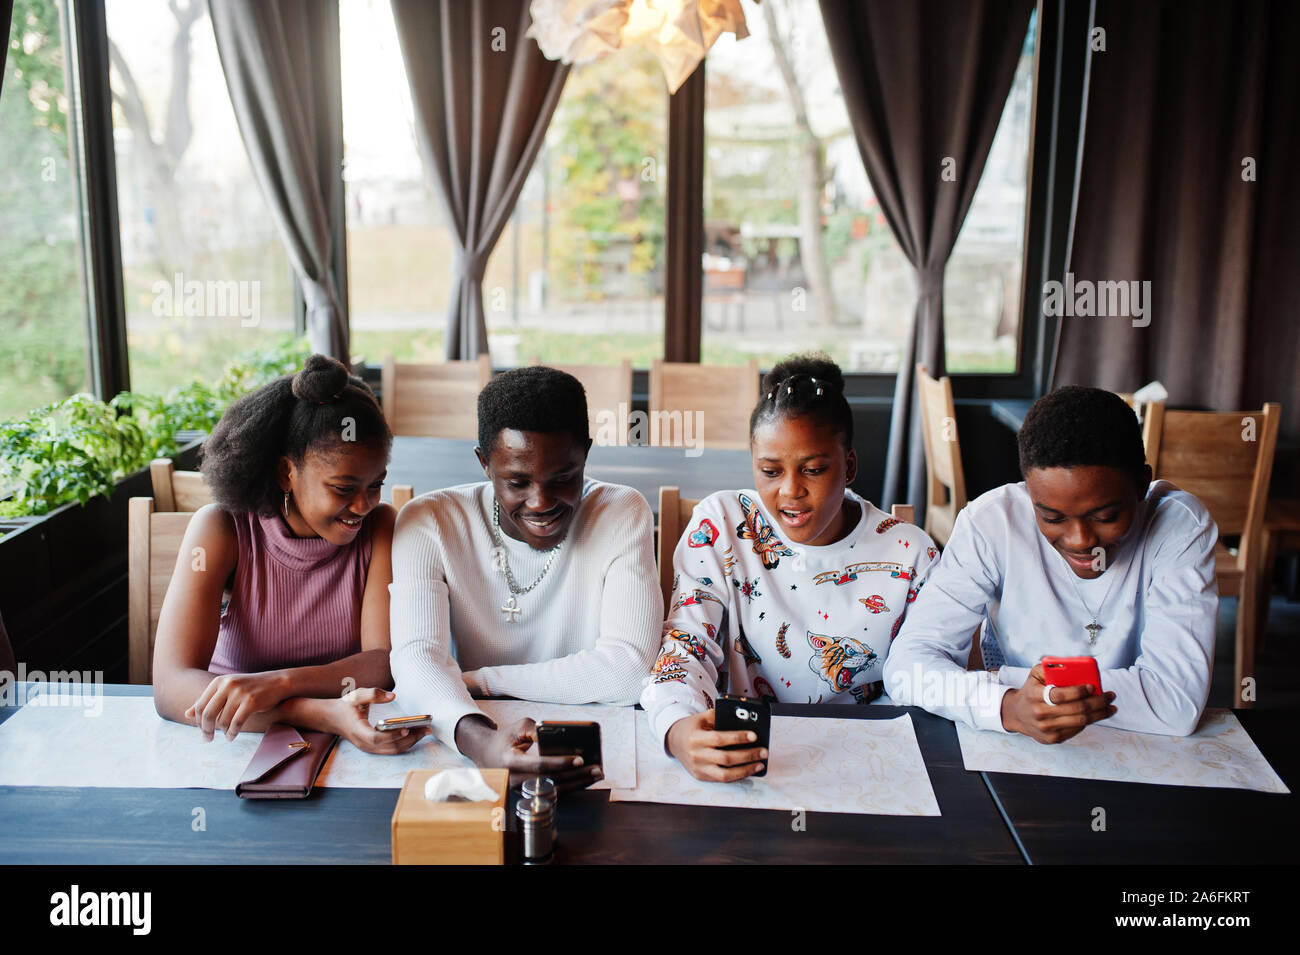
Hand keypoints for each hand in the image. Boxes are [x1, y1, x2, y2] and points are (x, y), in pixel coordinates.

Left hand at [187, 671, 291, 740]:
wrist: (277, 682)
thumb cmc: (250, 688)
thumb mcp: (227, 690)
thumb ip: (208, 701)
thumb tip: (187, 715)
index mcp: (219, 682)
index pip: (200, 705)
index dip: (199, 721)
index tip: (202, 730)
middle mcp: (228, 685)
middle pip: (208, 714)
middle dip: (206, 730)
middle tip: (207, 739)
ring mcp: (240, 693)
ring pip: (223, 720)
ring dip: (223, 732)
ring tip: (226, 736)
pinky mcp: (252, 702)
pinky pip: (236, 723)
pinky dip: (232, 733)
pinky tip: (231, 736)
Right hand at [328, 688, 430, 754]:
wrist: (331, 718)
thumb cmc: (345, 707)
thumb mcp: (356, 696)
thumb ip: (373, 694)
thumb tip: (392, 696)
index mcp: (359, 731)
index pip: (377, 738)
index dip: (392, 735)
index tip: (406, 729)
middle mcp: (364, 743)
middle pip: (389, 747)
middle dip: (409, 739)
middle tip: (426, 729)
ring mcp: (368, 748)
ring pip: (392, 750)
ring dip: (409, 742)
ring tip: (424, 732)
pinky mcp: (372, 748)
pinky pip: (390, 749)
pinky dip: (404, 744)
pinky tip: (414, 735)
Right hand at [455, 715, 601, 792]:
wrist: (486, 754)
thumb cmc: (506, 738)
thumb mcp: (519, 727)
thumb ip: (537, 729)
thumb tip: (559, 737)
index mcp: (510, 761)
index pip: (539, 765)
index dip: (561, 763)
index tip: (580, 759)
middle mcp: (514, 780)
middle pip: (550, 781)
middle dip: (576, 776)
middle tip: (596, 769)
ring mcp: (520, 790)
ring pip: (552, 791)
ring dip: (576, 784)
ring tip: (594, 776)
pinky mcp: (526, 794)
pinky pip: (550, 793)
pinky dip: (569, 787)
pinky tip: (583, 780)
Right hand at [666, 709, 766, 782]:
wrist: (673, 740)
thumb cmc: (692, 727)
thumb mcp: (701, 717)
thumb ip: (718, 716)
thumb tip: (742, 720)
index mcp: (695, 738)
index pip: (719, 739)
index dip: (737, 738)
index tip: (754, 736)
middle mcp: (696, 755)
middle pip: (725, 758)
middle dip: (748, 755)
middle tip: (763, 751)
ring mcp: (698, 768)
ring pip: (725, 774)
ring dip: (745, 770)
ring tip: (759, 764)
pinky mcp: (701, 777)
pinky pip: (722, 779)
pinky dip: (737, 776)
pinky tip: (748, 770)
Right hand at [1001, 663, 1116, 743]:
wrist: (1017, 714)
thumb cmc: (1031, 691)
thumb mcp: (1035, 675)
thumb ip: (1050, 667)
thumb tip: (1072, 666)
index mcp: (1034, 695)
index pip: (1059, 695)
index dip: (1078, 691)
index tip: (1092, 686)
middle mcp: (1040, 714)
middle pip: (1076, 709)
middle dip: (1097, 702)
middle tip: (1110, 696)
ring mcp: (1046, 728)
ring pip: (1080, 721)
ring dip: (1099, 714)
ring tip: (1110, 707)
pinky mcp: (1052, 738)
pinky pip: (1076, 730)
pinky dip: (1089, 721)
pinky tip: (1097, 715)